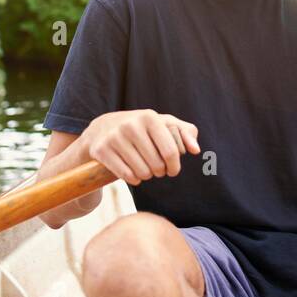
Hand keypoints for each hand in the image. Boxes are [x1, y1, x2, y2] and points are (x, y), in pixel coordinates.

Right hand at [80, 109, 199, 185]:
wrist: (102, 128)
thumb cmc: (141, 128)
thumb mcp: (163, 124)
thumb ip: (185, 132)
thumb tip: (195, 149)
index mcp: (149, 117)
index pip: (170, 151)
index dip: (174, 166)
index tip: (172, 170)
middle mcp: (131, 125)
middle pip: (156, 165)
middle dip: (159, 171)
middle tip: (156, 169)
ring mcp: (114, 137)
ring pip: (142, 172)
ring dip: (146, 176)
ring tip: (145, 170)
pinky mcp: (101, 150)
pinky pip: (126, 175)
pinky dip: (133, 179)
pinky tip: (134, 174)